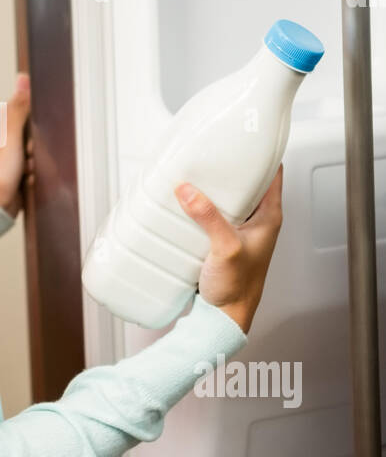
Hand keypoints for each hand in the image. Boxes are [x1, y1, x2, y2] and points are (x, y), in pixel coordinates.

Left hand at [0, 72, 33, 216]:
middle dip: (38, 144)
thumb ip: (19, 106)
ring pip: (39, 150)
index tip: (32, 133)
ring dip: (37, 160)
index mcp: (1, 122)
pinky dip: (35, 172)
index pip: (28, 109)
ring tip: (26, 168)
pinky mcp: (18, 170)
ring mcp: (11, 155)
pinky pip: (37, 167)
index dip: (36, 122)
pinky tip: (27, 177)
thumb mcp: (10, 133)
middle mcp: (5, 136)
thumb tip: (23, 78)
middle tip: (28, 153)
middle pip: (37, 131)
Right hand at [173, 164, 283, 334]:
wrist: (224, 319)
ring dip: (211, 187)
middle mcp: (257, 221)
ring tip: (192, 173)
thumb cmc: (238, 290)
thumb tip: (188, 190)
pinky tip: (183, 203)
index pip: (273, 173)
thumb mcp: (225, 248)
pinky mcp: (221, 241)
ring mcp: (239, 231)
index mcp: (269, 217)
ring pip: (227, 198)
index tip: (245, 137)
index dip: (262, 153)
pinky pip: (212, 215)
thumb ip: (208, 217)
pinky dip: (200, 206)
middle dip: (229, 167)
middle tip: (209, 152)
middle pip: (246, 182)